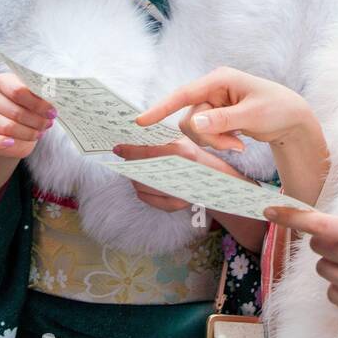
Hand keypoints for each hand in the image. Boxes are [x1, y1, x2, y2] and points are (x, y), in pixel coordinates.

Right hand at [0, 73, 54, 165]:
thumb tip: (50, 97)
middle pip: (17, 111)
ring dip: (28, 133)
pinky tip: (11, 142)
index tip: (52, 112)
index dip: (39, 104)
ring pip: (8, 127)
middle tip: (48, 124)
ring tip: (38, 133)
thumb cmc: (27, 111)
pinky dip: (0, 143)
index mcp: (1, 81)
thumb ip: (39, 97)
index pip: (19, 91)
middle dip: (37, 121)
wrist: (12, 132)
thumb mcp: (33, 100)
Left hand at [112, 136, 250, 212]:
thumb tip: (136, 133)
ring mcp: (180, 191)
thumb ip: (163, 138)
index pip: (148, 153)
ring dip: (134, 178)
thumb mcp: (185, 140)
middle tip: (125, 159)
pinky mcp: (179, 204)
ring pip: (145, 186)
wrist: (220, 178)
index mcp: (183, 152)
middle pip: (143, 171)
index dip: (129, 150)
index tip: (117, 148)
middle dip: (131, 165)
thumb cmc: (199, 154)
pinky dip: (142, 193)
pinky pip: (152, 200)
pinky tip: (139, 185)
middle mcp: (181, 173)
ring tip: (133, 170)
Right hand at [135, 67, 316, 153]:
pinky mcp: (216, 117)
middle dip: (208, 137)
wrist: (293, 119)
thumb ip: (223, 120)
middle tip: (234, 148)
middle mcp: (213, 89)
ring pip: (196, 129)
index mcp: (220, 79)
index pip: (184, 93)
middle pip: (189, 118)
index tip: (141, 121)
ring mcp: (214, 103)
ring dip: (215, 142)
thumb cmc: (278, 109)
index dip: (161, 107)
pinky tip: (238, 144)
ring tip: (239, 146)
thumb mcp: (252, 116)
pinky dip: (219, 143)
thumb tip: (193, 123)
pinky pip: (204, 134)